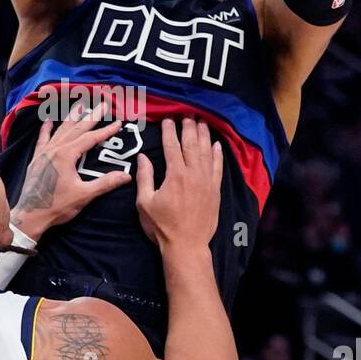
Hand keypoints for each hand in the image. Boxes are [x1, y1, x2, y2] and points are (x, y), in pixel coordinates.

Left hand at [11, 102, 131, 239]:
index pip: (91, 138)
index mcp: (67, 155)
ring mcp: (44, 153)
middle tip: (103, 104)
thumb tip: (126, 176)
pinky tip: (49, 121)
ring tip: (80, 106)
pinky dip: (47, 129)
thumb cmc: (57, 206)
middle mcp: (55, 149)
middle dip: (92, 116)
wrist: (31, 215)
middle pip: (77, 128)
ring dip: (72, 118)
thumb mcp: (84, 195)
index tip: (118, 123)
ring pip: (61, 130)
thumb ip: (105, 183)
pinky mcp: (37, 159)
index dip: (106, 131)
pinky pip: (43, 139)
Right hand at [135, 119, 222, 254]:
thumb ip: (144, 178)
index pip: (172, 146)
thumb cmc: (162, 226)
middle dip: (189, 127)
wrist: (187, 245)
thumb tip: (142, 157)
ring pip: (206, 152)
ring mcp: (206, 182)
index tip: (167, 120)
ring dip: (204, 136)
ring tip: (202, 122)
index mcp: (175, 175)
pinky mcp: (215, 191)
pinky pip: (218, 168)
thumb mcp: (144, 203)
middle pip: (192, 144)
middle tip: (187, 114)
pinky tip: (217, 145)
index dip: (169, 131)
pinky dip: (218, 155)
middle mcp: (193, 174)